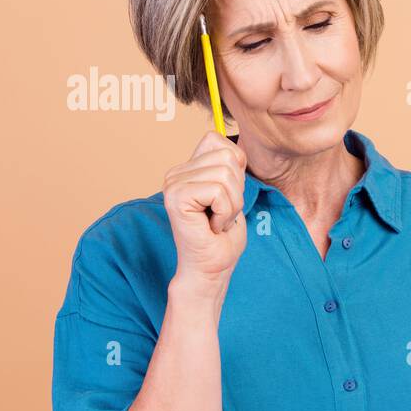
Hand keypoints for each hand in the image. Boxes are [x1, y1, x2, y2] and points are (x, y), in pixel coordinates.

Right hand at [164, 131, 247, 291]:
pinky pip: (218, 191)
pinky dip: (225, 212)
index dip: (236, 169)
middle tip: (222, 213)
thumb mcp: (234, 192)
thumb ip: (230, 167)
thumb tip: (237, 146)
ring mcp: (173, 183)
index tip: (226, 197)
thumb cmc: (223, 237)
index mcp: (187, 168)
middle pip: (227, 156)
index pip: (220, 142)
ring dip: (232, 204)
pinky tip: (212, 226)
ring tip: (217, 220)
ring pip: (225, 174)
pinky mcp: (176, 197)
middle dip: (237, 190)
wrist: (212, 268)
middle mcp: (175, 172)